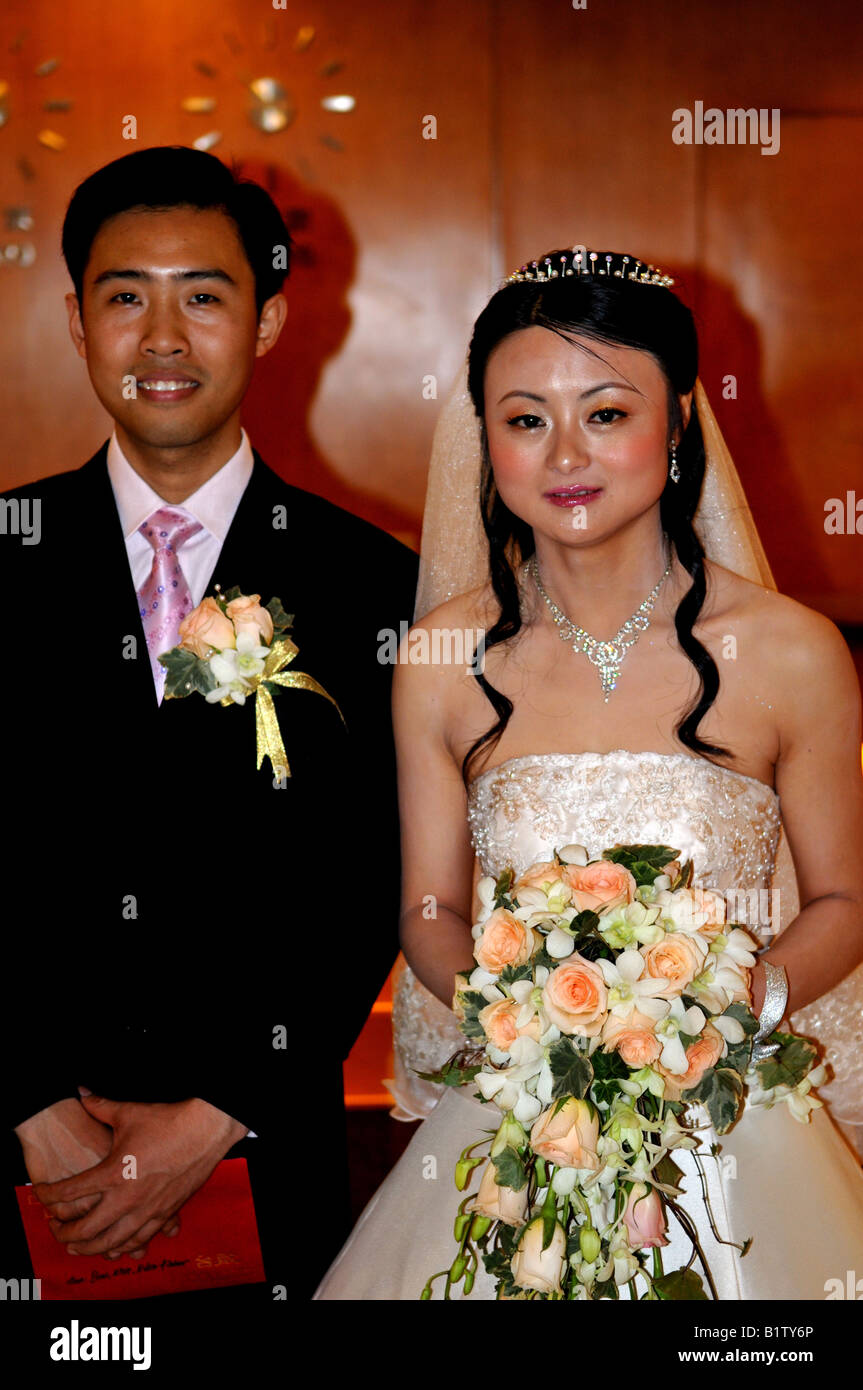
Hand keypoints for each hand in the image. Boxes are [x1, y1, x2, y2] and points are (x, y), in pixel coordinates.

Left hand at [33, 1094, 247, 1258]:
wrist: (206, 1131)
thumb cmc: (168, 1121)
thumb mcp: (129, 1112)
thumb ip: (100, 1106)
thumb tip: (82, 1093)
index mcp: (114, 1173)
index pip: (70, 1193)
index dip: (48, 1196)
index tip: (40, 1194)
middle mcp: (127, 1198)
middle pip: (86, 1229)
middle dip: (64, 1233)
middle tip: (55, 1229)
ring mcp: (147, 1210)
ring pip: (111, 1243)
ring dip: (89, 1248)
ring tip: (77, 1246)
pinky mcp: (165, 1214)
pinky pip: (138, 1240)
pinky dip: (121, 1246)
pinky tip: (114, 1246)